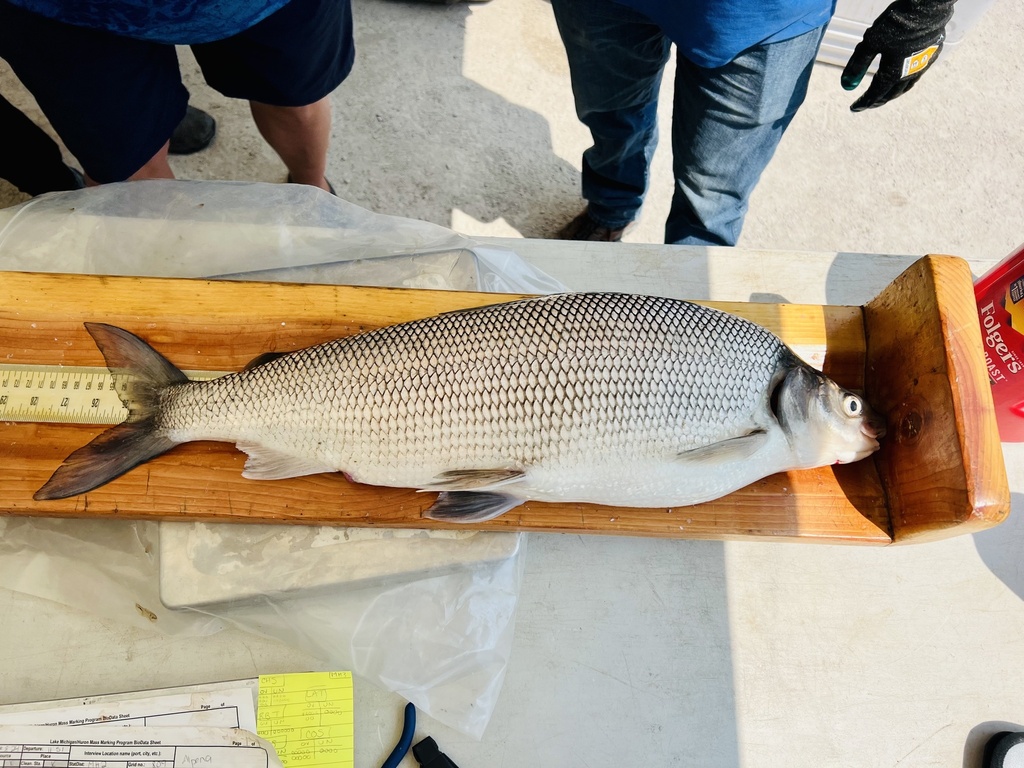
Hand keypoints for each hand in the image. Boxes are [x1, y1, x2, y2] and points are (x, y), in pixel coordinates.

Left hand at [841, 0, 955, 111]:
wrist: (926, 8)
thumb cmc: (895, 25)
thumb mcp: (870, 43)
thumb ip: (858, 64)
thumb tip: (846, 84)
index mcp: (892, 75)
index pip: (875, 95)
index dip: (863, 102)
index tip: (854, 108)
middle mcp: (908, 75)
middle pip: (891, 94)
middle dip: (878, 101)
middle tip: (868, 103)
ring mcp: (923, 65)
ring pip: (906, 87)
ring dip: (893, 93)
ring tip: (884, 94)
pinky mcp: (933, 54)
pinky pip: (917, 74)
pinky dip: (906, 81)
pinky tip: (903, 76)